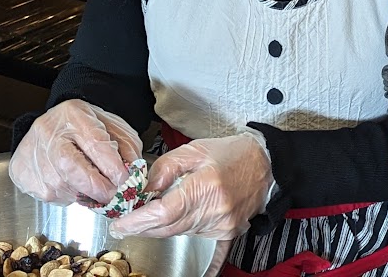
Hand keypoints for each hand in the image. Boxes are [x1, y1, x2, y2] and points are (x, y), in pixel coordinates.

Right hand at [8, 99, 142, 205]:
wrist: (55, 123)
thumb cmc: (86, 127)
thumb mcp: (112, 127)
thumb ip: (126, 148)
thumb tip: (132, 175)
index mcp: (74, 115)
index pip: (95, 143)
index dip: (111, 167)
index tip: (125, 182)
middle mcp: (47, 131)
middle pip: (70, 167)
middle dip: (96, 187)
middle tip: (112, 197)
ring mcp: (31, 151)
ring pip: (58, 185)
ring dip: (80, 194)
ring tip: (91, 188)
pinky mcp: (20, 169)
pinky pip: (46, 194)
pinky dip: (64, 196)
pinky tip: (71, 185)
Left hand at [110, 135, 272, 240]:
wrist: (267, 164)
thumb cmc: (232, 154)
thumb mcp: (194, 150)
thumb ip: (165, 168)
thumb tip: (143, 188)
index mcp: (205, 187)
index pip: (162, 212)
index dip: (137, 220)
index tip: (120, 223)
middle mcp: (214, 210)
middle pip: (168, 228)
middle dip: (142, 226)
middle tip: (124, 222)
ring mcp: (222, 224)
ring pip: (180, 232)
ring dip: (161, 226)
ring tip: (150, 213)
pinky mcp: (227, 231)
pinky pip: (197, 237)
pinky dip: (183, 230)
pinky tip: (181, 227)